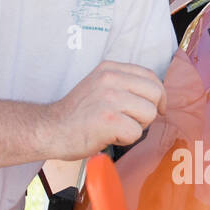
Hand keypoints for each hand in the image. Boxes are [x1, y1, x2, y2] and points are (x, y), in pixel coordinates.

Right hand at [48, 61, 166, 158]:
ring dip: (136, 127)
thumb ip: (124, 85)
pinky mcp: (109, 120)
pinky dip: (125, 140)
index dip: (158, 95)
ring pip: (149, 114)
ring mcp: (110, 99)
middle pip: (155, 94)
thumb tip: (157, 95)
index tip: (156, 108)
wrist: (50, 129)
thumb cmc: (78, 114)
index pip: (150, 76)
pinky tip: (108, 136)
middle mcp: (111, 79)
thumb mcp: (99, 86)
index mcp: (110, 69)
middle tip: (130, 121)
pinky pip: (136, 133)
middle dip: (149, 112)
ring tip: (115, 128)